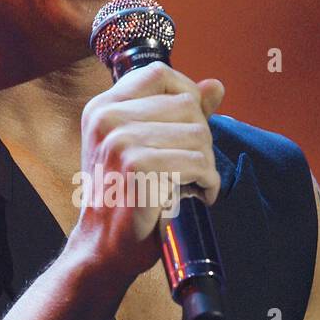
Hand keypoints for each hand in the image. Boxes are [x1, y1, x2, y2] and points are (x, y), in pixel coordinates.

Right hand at [75, 62, 224, 281]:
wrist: (106, 245)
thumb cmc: (127, 197)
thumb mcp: (144, 145)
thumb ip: (177, 112)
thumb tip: (216, 86)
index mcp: (103, 108)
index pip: (160, 74)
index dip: (187, 94)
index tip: (191, 125)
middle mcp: (107, 118)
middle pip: (187, 106)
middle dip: (200, 139)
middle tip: (190, 169)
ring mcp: (120, 140)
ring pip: (198, 134)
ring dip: (206, 165)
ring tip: (190, 184)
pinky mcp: (138, 165)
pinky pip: (198, 162)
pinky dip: (206, 183)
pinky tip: (194, 196)